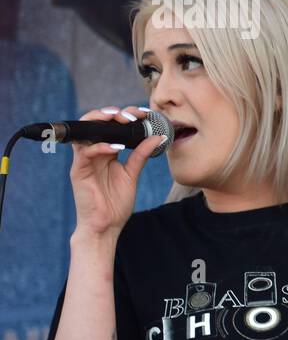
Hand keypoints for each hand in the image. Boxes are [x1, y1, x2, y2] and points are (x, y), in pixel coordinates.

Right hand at [68, 106, 165, 239]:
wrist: (106, 226)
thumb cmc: (116, 202)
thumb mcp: (132, 174)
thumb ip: (141, 155)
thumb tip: (156, 137)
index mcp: (105, 152)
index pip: (110, 127)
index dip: (124, 117)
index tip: (143, 114)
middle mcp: (92, 153)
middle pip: (94, 124)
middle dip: (111, 114)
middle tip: (130, 114)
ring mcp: (84, 161)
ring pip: (84, 132)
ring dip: (101, 122)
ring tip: (119, 120)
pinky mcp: (78, 171)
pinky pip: (85, 153)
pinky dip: (100, 147)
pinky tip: (115, 147)